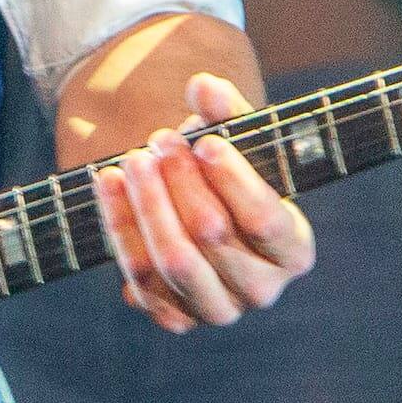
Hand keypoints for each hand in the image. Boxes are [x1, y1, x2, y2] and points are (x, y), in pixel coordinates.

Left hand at [89, 77, 317, 331]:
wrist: (199, 213)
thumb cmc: (228, 172)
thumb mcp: (236, 140)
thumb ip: (227, 111)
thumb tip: (204, 85)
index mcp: (293, 250)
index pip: (265, 220)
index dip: (234, 179)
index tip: (205, 142)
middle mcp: (262, 290)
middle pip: (212, 234)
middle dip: (180, 181)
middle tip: (159, 139)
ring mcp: (217, 309)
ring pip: (174, 260)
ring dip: (147, 204)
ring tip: (132, 159)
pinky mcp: (175, 317)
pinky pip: (140, 276)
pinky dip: (120, 229)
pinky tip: (108, 184)